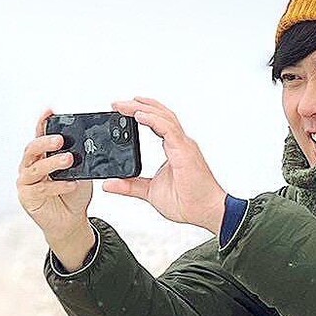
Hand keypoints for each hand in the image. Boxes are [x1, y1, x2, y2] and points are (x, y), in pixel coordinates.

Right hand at [17, 111, 95, 266]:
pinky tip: (70, 184)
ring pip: (35, 168)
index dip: (43, 122)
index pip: (40, 134)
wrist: (71, 220)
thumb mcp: (80, 171)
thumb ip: (79, 158)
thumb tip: (89, 144)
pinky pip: (41, 188)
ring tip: (68, 159)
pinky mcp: (27, 197)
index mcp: (42, 155)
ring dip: (52, 163)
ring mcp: (26, 182)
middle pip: (32, 149)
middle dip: (45, 141)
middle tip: (60, 139)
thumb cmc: (73, 194)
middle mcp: (30, 166)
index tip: (50, 111)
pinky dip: (57, 185)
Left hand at [103, 98, 226, 232]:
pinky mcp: (184, 151)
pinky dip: (153, 120)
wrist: (206, 212)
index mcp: (174, 149)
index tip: (123, 110)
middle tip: (117, 103)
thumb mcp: (149, 191)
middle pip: (159, 115)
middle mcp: (180, 143)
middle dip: (138, 106)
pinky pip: (168, 129)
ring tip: (124, 105)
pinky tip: (139, 115)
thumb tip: (109, 184)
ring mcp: (183, 145)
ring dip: (143, 108)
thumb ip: (129, 186)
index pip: (157, 123)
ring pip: (163, 117)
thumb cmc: (188, 202)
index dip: (142, 113)